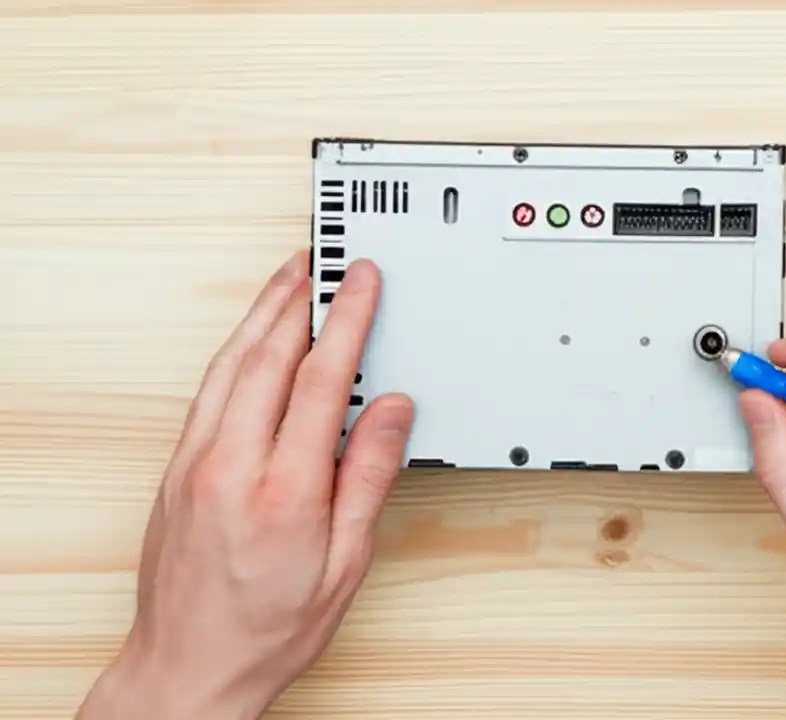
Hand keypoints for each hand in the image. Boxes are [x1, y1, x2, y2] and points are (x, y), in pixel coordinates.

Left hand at [78, 253, 413, 719]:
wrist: (188, 667)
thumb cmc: (268, 627)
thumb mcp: (346, 563)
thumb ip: (369, 477)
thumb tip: (390, 413)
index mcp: (284, 489)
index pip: (322, 380)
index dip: (348, 321)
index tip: (362, 283)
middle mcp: (230, 466)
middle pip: (269, 357)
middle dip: (302, 299)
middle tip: (325, 261)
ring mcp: (194, 464)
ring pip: (230, 366)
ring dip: (262, 314)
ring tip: (288, 279)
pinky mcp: (175, 470)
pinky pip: (206, 391)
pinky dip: (233, 351)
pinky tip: (249, 339)